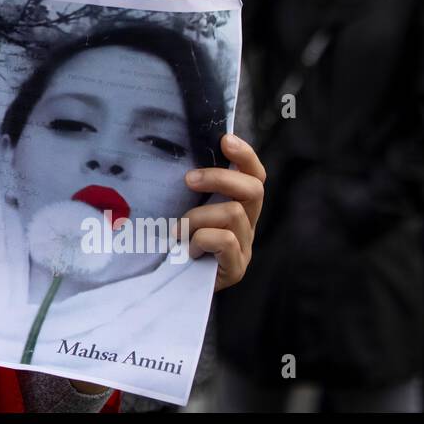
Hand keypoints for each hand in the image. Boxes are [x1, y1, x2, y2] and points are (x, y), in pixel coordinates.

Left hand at [181, 134, 265, 290]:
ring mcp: (245, 246)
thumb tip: (176, 151)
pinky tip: (189, 249)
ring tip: (178, 230)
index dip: (245, 156)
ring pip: (233, 214)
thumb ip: (189, 186)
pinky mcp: (237, 268)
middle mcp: (248, 223)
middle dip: (220, 178)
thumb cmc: (173, 238)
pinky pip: (226, 241)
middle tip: (189, 180)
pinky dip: (202, 240)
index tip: (224, 140)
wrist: (169, 283)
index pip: (254, 175)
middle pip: (254, 189)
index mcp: (238, 205)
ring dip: (198, 217)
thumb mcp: (180, 206)